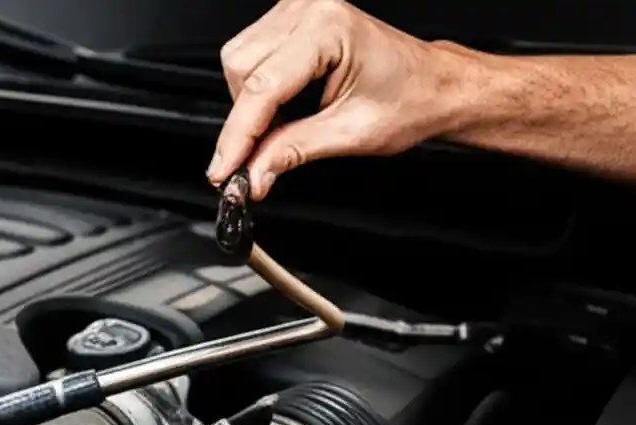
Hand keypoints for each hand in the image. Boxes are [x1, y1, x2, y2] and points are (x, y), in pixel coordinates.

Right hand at [207, 0, 472, 198]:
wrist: (435, 85)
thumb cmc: (411, 99)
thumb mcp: (351, 134)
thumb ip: (292, 151)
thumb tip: (251, 174)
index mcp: (330, 28)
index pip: (263, 87)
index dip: (238, 136)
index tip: (224, 172)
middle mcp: (311, 8)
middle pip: (242, 69)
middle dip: (245, 120)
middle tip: (257, 160)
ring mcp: (299, 9)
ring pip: (239, 62)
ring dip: (249, 105)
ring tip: (280, 129)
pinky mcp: (292, 21)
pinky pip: (251, 56)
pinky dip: (256, 91)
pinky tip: (280, 110)